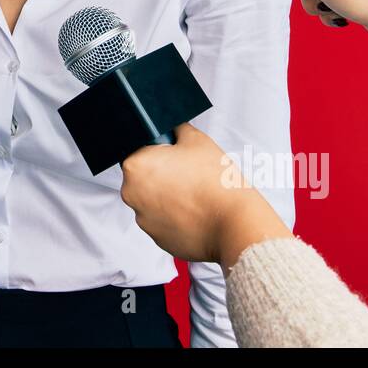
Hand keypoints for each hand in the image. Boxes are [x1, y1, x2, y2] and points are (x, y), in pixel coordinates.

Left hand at [120, 125, 289, 267]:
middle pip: (143, 177)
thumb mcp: (197, 140)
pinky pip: (163, 222)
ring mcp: (143, 220)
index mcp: (135, 166)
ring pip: (153, 201)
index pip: (138, 151)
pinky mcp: (158, 239)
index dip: (157, 150)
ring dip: (168, 196)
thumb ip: (177, 128)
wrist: (235, 223)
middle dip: (161, 174)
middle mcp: (131, 195)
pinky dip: (176, 217)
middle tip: (188, 173)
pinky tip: (195, 212)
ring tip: (194, 194)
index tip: (174, 155)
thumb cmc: (215, 182)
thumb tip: (172, 127)